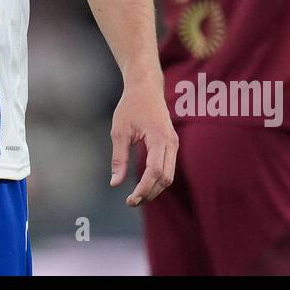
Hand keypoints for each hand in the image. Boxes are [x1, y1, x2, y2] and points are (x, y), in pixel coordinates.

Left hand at [110, 76, 177, 206]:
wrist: (145, 87)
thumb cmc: (131, 106)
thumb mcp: (119, 131)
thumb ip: (119, 159)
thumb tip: (115, 184)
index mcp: (159, 138)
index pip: (155, 172)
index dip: (143, 189)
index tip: (129, 200)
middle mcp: (171, 143)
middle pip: (165, 178)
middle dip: (149, 193)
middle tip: (131, 202)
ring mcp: (174, 144)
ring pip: (169, 176)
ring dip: (154, 189)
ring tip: (136, 197)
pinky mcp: (172, 144)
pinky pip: (168, 168)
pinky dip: (157, 180)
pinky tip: (143, 185)